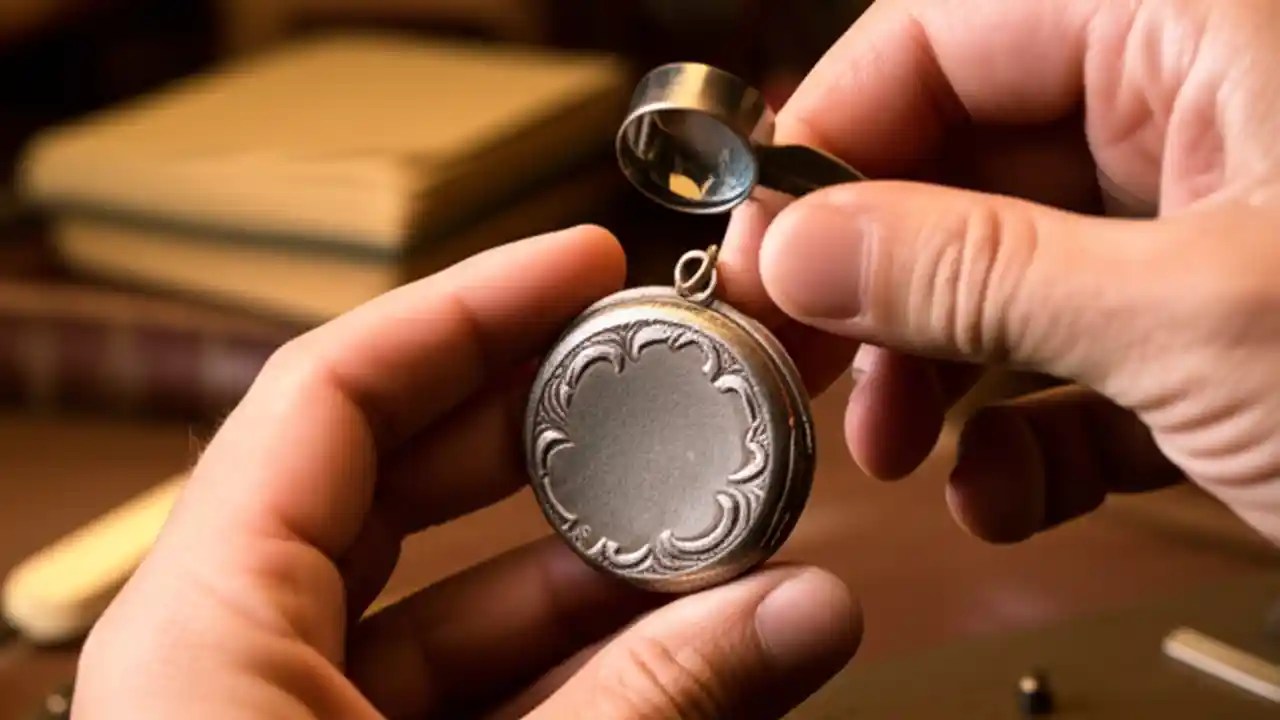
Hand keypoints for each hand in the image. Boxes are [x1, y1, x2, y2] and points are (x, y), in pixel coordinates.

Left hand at [72, 227, 859, 717]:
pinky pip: (482, 693)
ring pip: (462, 600)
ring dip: (600, 564)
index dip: (469, 309)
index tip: (584, 267)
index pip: (334, 394)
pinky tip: (704, 643)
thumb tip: (798, 612)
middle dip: (551, 428)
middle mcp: (236, 666)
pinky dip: (591, 666)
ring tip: (725, 524)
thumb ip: (648, 709)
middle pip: (405, 480)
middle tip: (669, 382)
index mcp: (202, 632)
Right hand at [720, 0, 1279, 544]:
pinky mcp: (1217, 337)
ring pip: (1009, 275)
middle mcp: (1198, 114)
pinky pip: (1081, 365)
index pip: (943, 35)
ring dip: (934, 374)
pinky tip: (1005, 495)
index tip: (759, 249)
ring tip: (894, 449)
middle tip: (800, 365)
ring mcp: (1210, 229)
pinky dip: (1029, 438)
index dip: (829, 138)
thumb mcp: (1195, 319)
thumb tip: (795, 248)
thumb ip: (979, 273)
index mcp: (1198, 30)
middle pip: (961, 166)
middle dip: (879, 287)